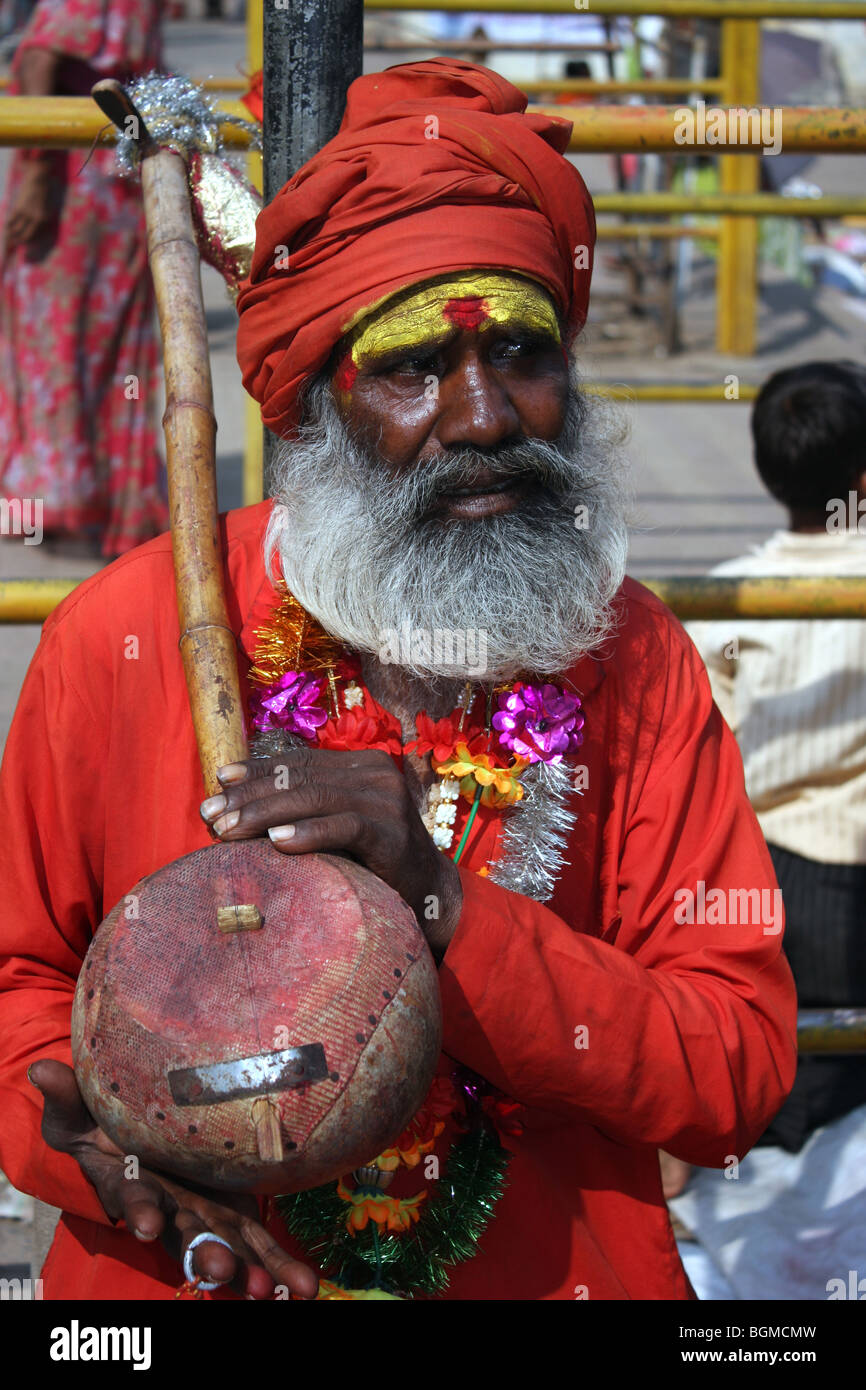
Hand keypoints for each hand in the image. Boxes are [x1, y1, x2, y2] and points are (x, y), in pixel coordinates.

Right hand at [4, 162, 56, 250]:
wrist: (38, 177)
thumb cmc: (44, 191)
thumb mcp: (48, 206)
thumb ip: (42, 217)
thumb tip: (37, 228)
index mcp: (45, 219)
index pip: (37, 235)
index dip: (30, 242)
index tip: (25, 245)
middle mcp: (37, 218)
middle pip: (27, 236)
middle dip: (20, 242)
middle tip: (15, 244)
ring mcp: (27, 213)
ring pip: (17, 230)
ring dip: (12, 235)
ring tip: (9, 237)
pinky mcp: (19, 207)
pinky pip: (11, 220)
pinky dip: (8, 225)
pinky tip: (6, 227)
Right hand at [28, 1059, 318, 1299]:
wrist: (138, 1135)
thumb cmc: (103, 1121)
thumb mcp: (79, 1108)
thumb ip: (65, 1094)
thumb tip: (41, 1068)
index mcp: (131, 1181)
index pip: (131, 1196)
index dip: (137, 1209)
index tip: (143, 1224)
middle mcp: (169, 1207)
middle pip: (185, 1233)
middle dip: (201, 1254)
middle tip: (218, 1272)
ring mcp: (204, 1215)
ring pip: (228, 1247)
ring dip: (248, 1270)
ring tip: (272, 1291)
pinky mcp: (235, 1214)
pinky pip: (258, 1243)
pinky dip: (279, 1265)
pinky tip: (304, 1286)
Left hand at [200, 748, 462, 955]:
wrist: (429, 893)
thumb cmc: (371, 860)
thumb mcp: (337, 824)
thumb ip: (304, 806)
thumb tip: (235, 799)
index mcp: (361, 764)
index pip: (300, 761)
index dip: (257, 769)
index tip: (219, 780)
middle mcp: (377, 772)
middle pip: (301, 778)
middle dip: (250, 795)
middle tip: (210, 814)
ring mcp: (387, 800)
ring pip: (314, 798)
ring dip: (264, 814)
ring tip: (228, 829)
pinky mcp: (393, 832)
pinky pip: (343, 826)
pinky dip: (308, 833)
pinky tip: (276, 842)